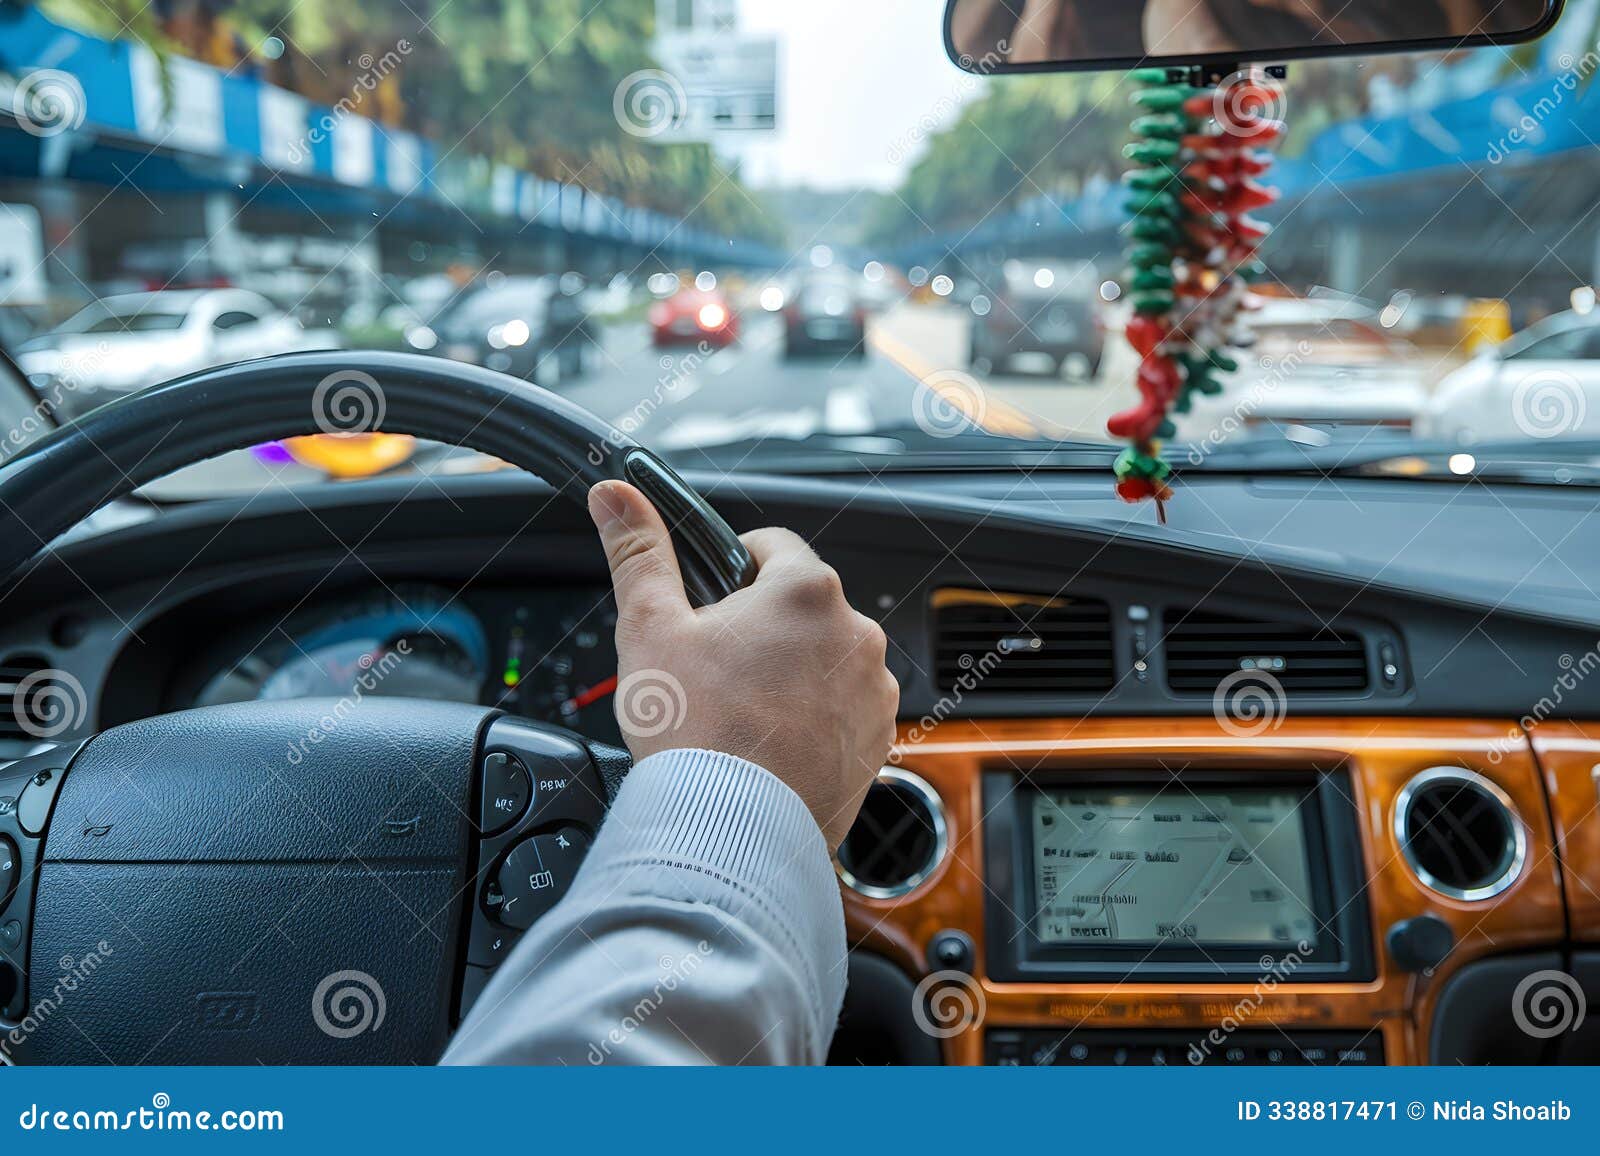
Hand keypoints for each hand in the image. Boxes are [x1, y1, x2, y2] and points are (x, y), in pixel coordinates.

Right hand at [587, 480, 896, 848]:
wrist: (732, 833)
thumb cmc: (694, 733)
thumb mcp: (649, 628)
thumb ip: (638, 552)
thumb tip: (617, 495)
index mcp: (806, 590)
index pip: (770, 544)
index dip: (731, 566)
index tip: (710, 598)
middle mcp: (856, 633)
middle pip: (799, 606)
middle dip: (759, 627)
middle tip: (713, 668)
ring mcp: (873, 691)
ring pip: (823, 659)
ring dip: (790, 672)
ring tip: (741, 712)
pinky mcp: (877, 741)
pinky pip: (843, 710)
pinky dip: (812, 719)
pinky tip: (770, 744)